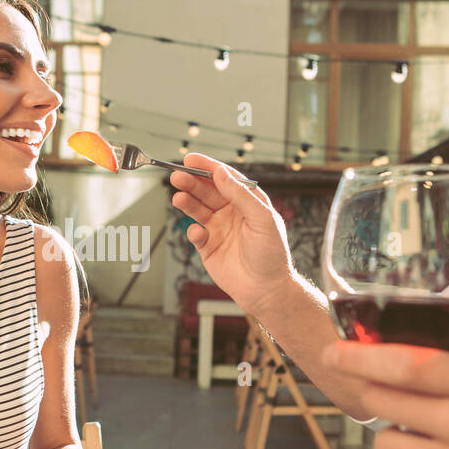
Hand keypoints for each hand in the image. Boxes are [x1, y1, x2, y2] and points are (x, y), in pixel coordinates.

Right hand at [169, 153, 297, 315]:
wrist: (266, 289)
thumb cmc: (271, 254)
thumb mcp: (262, 219)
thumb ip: (240, 195)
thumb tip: (221, 173)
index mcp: (247, 202)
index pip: (225, 178)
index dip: (207, 167)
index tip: (190, 159)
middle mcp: (231, 212)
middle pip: (207, 191)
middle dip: (192, 183)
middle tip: (177, 177)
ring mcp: (218, 229)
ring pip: (197, 209)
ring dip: (187, 202)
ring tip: (178, 197)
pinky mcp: (208, 247)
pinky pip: (195, 234)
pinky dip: (193, 231)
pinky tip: (198, 233)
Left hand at [321, 341, 448, 448]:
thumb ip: (446, 374)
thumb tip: (376, 355)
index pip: (410, 365)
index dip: (363, 357)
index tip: (333, 351)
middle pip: (387, 401)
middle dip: (373, 394)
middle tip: (381, 394)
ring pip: (389, 445)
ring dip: (397, 440)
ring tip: (433, 443)